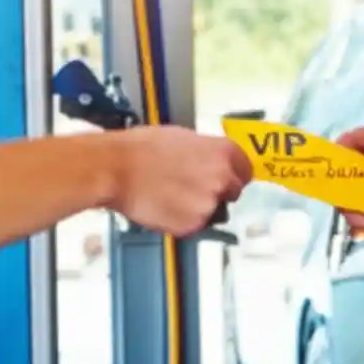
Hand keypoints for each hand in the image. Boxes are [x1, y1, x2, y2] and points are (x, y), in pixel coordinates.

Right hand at [107, 126, 252, 235]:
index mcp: (224, 153)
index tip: (226, 177)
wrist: (118, 169)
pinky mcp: (193, 225)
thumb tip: (213, 161)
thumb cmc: (143, 149)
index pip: (246, 169)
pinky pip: (195, 225)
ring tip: (172, 195)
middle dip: (218, 191)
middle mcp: (223, 179)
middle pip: (233, 191)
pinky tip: (166, 206)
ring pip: (213, 210)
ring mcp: (209, 204)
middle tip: (193, 187)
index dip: (233, 174)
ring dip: (200, 207)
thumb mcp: (185, 138)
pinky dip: (184, 220)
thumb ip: (207, 152)